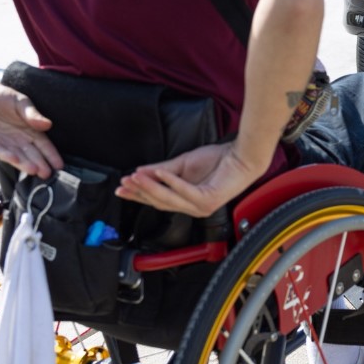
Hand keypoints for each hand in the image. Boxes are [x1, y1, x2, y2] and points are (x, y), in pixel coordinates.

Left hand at [0, 78, 62, 177]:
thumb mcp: (21, 102)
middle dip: (40, 164)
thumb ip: (32, 114)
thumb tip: (48, 124)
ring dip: (25, 164)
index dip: (51, 155)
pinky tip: (15, 160)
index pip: (43, 145)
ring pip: (17, 156)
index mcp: (29, 131)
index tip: (59, 165)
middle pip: (32, 154)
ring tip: (34, 170)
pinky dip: (6, 156)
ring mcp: (4, 144)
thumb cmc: (3, 97)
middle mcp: (18, 141)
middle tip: (47, 174)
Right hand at [117, 141, 267, 217]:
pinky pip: (185, 191)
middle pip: (160, 203)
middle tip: (123, 184)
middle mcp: (193, 208)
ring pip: (169, 199)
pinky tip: (160, 172)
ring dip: (150, 187)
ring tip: (135, 177)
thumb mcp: (183, 164)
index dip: (138, 195)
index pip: (158, 200)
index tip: (121, 188)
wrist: (242, 156)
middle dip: (140, 192)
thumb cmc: (218, 160)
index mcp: (186, 201)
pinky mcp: (209, 199)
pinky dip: (171, 181)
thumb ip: (162, 170)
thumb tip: (140, 171)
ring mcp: (202, 206)